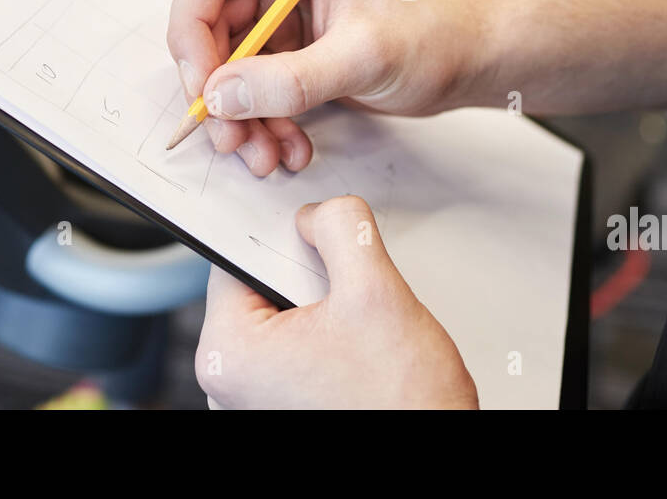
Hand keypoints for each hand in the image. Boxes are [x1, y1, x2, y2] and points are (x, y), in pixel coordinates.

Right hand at [166, 0, 479, 175]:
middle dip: (218, 90)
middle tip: (230, 137)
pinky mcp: (288, 42)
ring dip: (240, 116)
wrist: (469, 59)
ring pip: (226, 64)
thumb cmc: (436, 36)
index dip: (192, 35)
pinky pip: (251, 85)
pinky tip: (287, 145)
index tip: (202, 88)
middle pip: (208, 25)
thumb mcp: (364, 58)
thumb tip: (222, 96)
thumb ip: (290, 80)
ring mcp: (280, 4)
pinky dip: (262, 120)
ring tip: (265, 154)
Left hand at [195, 196, 477, 408]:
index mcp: (230, 352)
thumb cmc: (402, 404)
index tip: (312, 238)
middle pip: (259, 286)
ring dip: (322, 307)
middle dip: (307, 276)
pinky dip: (326, 336)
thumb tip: (318, 214)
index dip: (280, 238)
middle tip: (347, 297)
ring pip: (283, 315)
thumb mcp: (375, 291)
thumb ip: (340, 230)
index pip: (232, 259)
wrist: (436, 452)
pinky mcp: (282, 405)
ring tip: (357, 331)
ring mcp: (256, 398)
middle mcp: (230, 382)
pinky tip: (357, 351)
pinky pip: (295, 347)